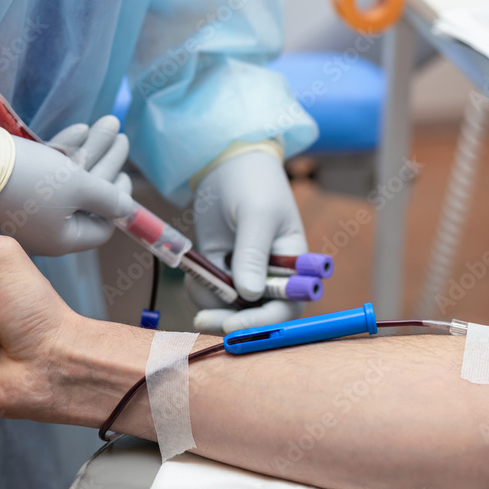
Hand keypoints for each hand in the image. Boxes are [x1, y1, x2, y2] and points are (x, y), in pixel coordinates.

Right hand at [0, 115, 132, 255]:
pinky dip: (63, 152)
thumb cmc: (30, 178)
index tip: (124, 175)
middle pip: (87, 199)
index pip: (102, 227)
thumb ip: (109, 198)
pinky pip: (47, 172)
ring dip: (90, 151)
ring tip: (109, 122)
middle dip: (106, 164)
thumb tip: (128, 209)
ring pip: (68, 181)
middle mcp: (45, 228)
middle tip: (121, 137)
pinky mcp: (14, 186)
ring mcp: (28, 207)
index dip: (117, 201)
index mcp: (62, 239)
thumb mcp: (79, 186)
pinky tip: (80, 129)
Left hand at [188, 152, 306, 332]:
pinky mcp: (222, 269)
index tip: (233, 324)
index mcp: (294, 265)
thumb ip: (253, 255)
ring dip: (210, 304)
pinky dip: (200, 291)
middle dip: (231, 321)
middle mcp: (272, 275)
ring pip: (230, 308)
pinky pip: (212, 294)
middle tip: (202, 319)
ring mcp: (245, 274)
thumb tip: (250, 295)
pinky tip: (193, 275)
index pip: (288, 305)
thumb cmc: (253, 183)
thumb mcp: (257, 215)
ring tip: (196, 279)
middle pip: (258, 315)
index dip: (264, 321)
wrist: (225, 164)